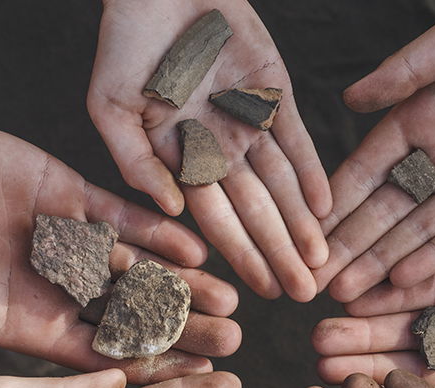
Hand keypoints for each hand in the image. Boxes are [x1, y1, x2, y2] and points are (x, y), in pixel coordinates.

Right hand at [0, 117, 241, 387]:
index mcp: (33, 326)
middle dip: (182, 330)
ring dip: (181, 282)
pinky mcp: (67, 194)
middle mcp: (59, 288)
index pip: (103, 358)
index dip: (149, 372)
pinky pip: (120, 215)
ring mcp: (67, 240)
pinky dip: (154, 229)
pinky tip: (193, 246)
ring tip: (229, 298)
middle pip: (133, 315)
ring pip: (137, 267)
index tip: (193, 386)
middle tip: (232, 344)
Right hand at [88, 0, 330, 301]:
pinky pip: (297, 139)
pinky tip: (324, 208)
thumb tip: (174, 213)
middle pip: (256, 212)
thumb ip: (135, 160)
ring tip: (321, 263)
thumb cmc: (125, 44)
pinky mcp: (273, 93)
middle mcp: (218, 149)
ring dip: (301, 225)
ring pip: (282, 184)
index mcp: (180, 159)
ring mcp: (248, 123)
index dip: (238, 257)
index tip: (259, 296)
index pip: (215, 220)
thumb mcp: (110, 105)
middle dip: (279, 254)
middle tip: (304, 294)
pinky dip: (313, 172)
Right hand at [312, 2, 434, 301]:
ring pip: (421, 232)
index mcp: (422, 117)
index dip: (338, 202)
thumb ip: (407, 69)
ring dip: (384, 263)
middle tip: (315, 279)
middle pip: (388, 210)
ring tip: (347, 293)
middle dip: (352, 246)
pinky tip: (403, 282)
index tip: (307, 231)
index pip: (369, 168)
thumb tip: (350, 98)